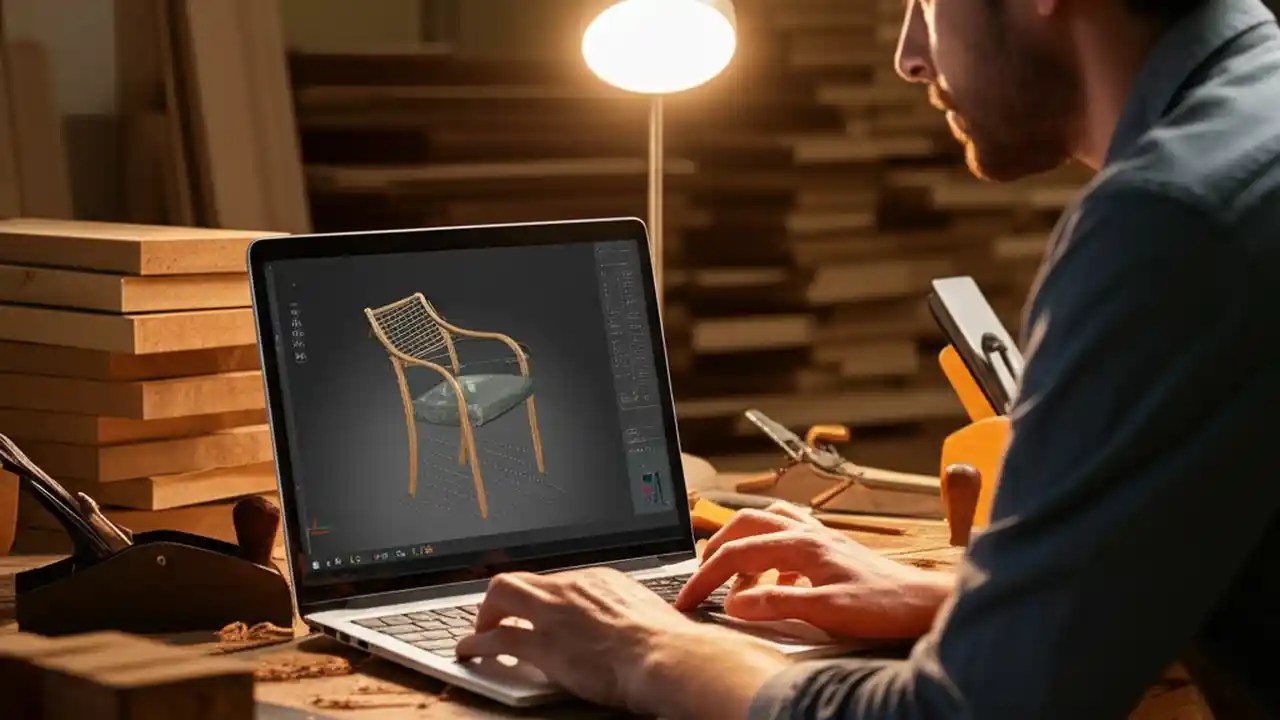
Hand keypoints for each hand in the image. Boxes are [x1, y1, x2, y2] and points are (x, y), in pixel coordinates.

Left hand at [455, 566, 789, 718]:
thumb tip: (631, 627)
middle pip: (522, 579)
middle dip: (504, 598)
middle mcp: (571, 588)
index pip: (558, 581)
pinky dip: (476, 644)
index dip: (543, 597)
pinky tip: (469, 653)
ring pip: (501, 596)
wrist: (665, 655)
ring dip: (484, 616)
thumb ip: (628, 615)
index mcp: (599, 580)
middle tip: (499, 616)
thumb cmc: (668, 643)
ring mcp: (553, 613)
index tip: (540, 609)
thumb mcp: (649, 615)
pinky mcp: (541, 644)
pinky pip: (495, 639)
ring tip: (478, 633)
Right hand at [675, 503, 953, 638]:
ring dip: (742, 544)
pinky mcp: (831, 548)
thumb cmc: (883, 605)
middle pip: (744, 524)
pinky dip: (769, 553)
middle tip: (700, 579)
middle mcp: (808, 533)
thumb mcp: (826, 611)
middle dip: (715, 549)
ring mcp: (820, 537)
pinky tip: (775, 580)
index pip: (736, 554)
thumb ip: (777, 603)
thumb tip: (735, 602)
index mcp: (800, 545)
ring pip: (766, 524)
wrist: (924, 602)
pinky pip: (787, 536)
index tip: (686, 599)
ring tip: (733, 578)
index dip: (705, 577)